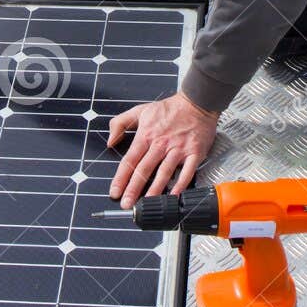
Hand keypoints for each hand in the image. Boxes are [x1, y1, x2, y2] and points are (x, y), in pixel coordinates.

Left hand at [107, 92, 219, 207]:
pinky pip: (187, 171)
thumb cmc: (169, 109)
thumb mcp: (140, 110)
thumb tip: (110, 141)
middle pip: (144, 169)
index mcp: (146, 135)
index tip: (115, 192)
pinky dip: (181, 184)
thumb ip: (120, 123)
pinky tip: (174, 195)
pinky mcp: (194, 153)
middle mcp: (161, 144)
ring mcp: (178, 149)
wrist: (196, 102)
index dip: (121, 178)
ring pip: (164, 172)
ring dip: (155, 189)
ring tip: (146, 203)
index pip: (130, 160)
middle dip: (133, 188)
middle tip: (126, 204)